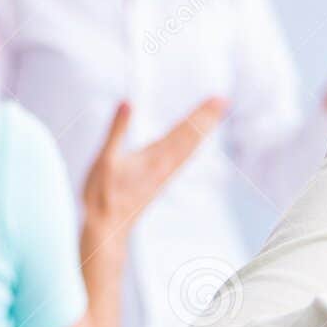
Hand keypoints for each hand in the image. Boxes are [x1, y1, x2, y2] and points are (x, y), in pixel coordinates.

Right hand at [80, 98, 227, 251]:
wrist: (109, 227)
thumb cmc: (103, 195)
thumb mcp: (106, 158)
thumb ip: (117, 129)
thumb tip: (127, 102)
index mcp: (156, 158)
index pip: (183, 129)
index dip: (201, 113)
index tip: (218, 99)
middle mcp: (167, 165)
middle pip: (192, 137)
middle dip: (208, 117)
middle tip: (224, 100)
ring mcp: (166, 174)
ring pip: (190, 148)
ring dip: (203, 130)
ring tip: (214, 117)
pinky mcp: (161, 180)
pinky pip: (183, 158)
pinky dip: (193, 145)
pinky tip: (194, 143)